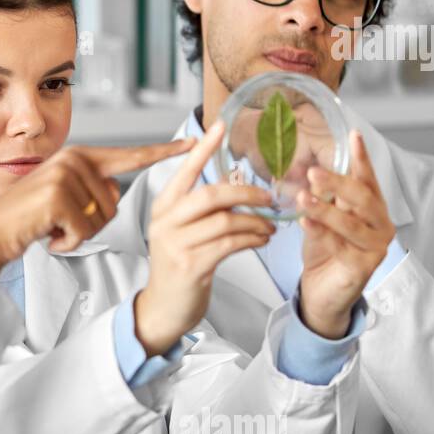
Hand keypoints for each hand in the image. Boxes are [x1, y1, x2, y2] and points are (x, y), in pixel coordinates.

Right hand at [0, 139, 196, 272]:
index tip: (193, 144)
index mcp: (79, 155)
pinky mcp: (58, 197)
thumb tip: (114, 190)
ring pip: (101, 220)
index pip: (130, 155)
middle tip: (60, 223)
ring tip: (51, 227)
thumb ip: (92, 187)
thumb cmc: (26, 219)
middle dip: (93, 224)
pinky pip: (84, 232)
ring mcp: (65, 175)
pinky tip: (47, 235)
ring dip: (78, 234)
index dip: (163, 152)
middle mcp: (74, 159)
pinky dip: (67, 242)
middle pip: (115, 203)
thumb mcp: (62, 195)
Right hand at [135, 120, 275, 356]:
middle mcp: (165, 222)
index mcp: (162, 208)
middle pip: (210, 194)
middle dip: (246, 192)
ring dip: (255, 221)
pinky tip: (262, 239)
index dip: (203, 148)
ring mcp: (176, 244)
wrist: (164, 307)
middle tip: (269, 196)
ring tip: (270, 225)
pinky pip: (230, 244)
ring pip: (225, 220)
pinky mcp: (191, 265)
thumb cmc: (179, 266)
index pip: (184, 171)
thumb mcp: (181, 232)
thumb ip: (199, 210)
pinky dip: (252, 239)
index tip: (219, 125)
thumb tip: (234, 187)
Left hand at [295, 129, 394, 338]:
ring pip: (351, 224)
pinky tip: (305, 222)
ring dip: (326, 209)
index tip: (354, 136)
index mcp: (373, 208)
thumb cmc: (325, 250)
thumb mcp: (324, 217)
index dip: (361, 158)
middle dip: (338, 183)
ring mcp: (375, 248)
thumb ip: (324, 195)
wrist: (322, 291)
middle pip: (362, 199)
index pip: (368, 179)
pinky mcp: (363, 268)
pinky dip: (321, 233)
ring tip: (303, 198)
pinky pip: (340, 247)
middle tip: (313, 173)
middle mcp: (381, 225)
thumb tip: (308, 168)